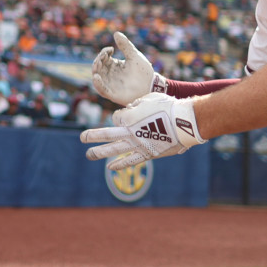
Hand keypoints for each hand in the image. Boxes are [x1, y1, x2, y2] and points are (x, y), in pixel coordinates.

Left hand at [80, 92, 204, 169]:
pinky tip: (110, 168)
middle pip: (107, 133)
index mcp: (128, 117)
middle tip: (82, 138)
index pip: (117, 117)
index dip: (122, 115)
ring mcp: (137, 144)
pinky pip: (131, 160)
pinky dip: (120, 164)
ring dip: (100, 152)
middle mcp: (129, 132)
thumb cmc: (168, 106)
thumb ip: (136, 105)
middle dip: (93, 136)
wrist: (184, 122)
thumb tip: (131, 109)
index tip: (132, 115)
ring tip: (88, 155)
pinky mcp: (147, 154)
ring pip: (114, 149)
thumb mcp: (148, 98)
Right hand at [91, 31, 165, 105]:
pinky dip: (98, 85)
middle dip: (97, 61)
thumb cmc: (143, 71)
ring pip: (97, 78)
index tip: (110, 50)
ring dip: (95, 71)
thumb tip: (116, 33)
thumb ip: (125, 46)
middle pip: (97, 67)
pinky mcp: (113, 94)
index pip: (103, 58)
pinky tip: (96, 78)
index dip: (104, 53)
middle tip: (102, 57)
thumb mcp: (134, 56)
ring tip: (97, 65)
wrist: (151, 85)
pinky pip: (102, 90)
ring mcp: (111, 84)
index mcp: (114, 65)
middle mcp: (110, 75)